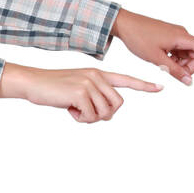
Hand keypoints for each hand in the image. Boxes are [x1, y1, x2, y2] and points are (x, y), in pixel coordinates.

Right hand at [0, 63, 162, 122]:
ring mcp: (90, 83)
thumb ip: (94, 97)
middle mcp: (97, 76)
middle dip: (105, 115)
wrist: (34, 83)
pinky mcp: (81, 92)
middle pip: (118, 104)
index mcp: (98, 73)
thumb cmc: (53, 90)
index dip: (144, 85)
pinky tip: (69, 110)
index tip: (160, 87)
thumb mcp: (77, 90)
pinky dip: (81, 119)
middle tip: (86, 114)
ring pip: (105, 112)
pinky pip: (91, 116)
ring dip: (91, 119)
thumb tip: (106, 114)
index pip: (126, 79)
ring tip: (76, 111)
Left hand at [113, 8, 193, 83]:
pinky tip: (161, 58)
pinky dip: (174, 60)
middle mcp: (184, 35)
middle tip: (170, 70)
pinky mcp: (171, 38)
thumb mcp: (156, 59)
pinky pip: (180, 53)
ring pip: (188, 56)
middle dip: (190, 68)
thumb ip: (175, 71)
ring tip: (162, 63)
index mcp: (183, 37)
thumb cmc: (139, 38)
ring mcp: (178, 36)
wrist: (125, 24)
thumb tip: (190, 81)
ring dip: (180, 65)